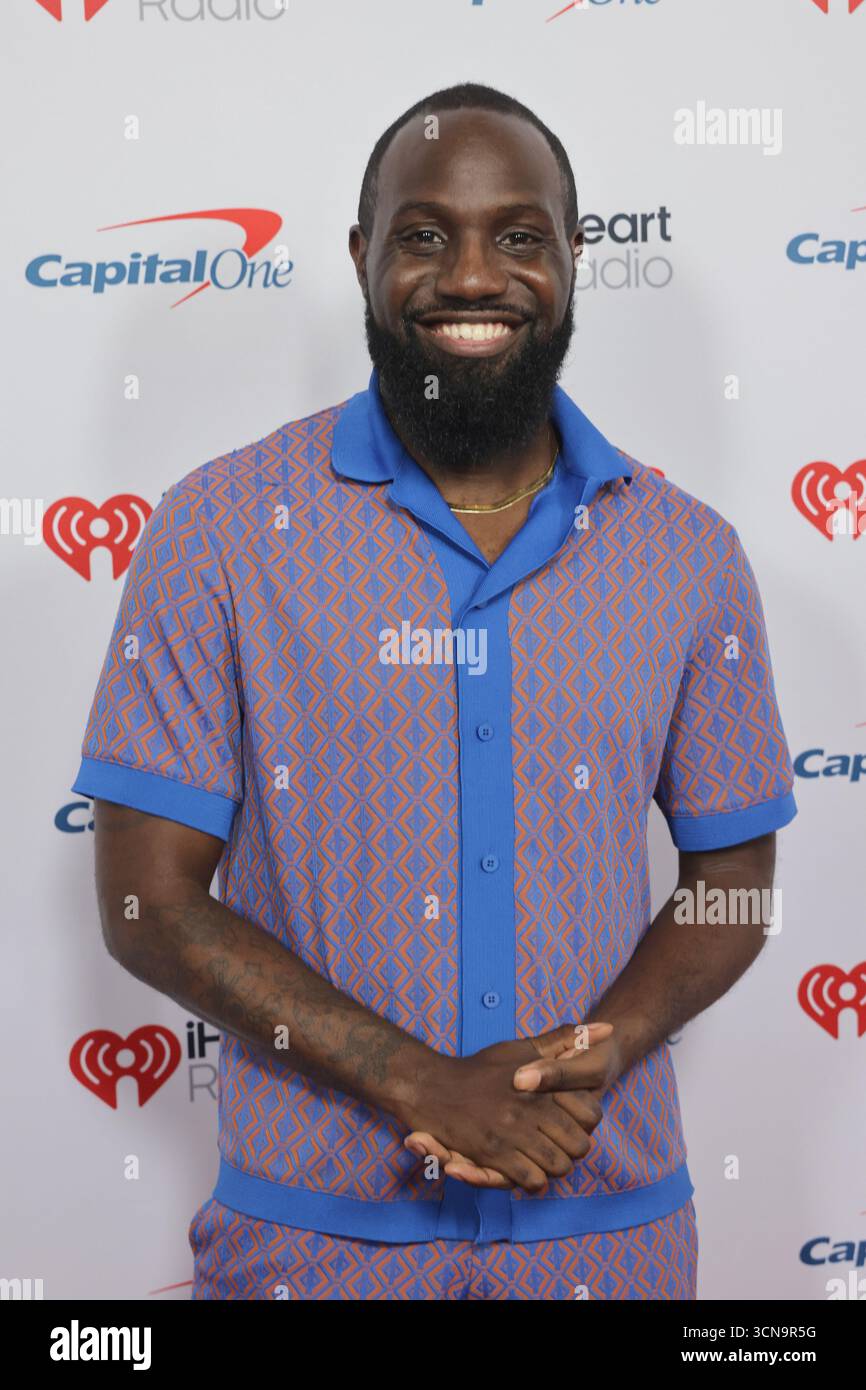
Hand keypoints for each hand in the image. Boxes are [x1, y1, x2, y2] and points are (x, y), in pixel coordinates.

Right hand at [400, 1022, 612, 1193]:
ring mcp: (512, 1132)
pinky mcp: (494, 1153)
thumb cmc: (482, 1068)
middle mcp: (530, 1108)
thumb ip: (564, 1039)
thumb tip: (605, 1028)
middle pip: (578, 1145)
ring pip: (558, 1166)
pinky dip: (534, 1181)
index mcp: (542, 1083)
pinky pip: (532, 1179)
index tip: (573, 1123)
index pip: (590, 1115)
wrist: (433, 1087)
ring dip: (554, 1168)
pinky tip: (527, 1172)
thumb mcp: (523, 1048)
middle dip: (573, 1150)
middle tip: (561, 1146)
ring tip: (545, 1160)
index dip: (586, 1124)